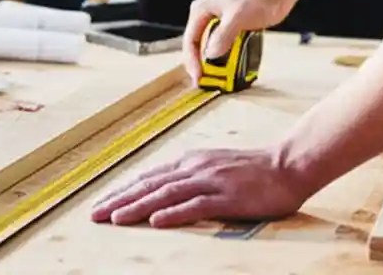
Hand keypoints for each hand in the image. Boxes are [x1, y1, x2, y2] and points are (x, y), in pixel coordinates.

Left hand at [89, 147, 310, 227]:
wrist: (287, 165)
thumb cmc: (253, 171)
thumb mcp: (215, 168)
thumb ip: (191, 178)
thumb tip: (164, 194)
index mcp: (190, 162)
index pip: (149, 177)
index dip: (123, 191)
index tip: (102, 203)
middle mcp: (195, 168)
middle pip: (150, 185)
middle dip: (120, 200)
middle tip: (95, 214)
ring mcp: (210, 181)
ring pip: (166, 194)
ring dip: (138, 206)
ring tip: (115, 218)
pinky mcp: (227, 196)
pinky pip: (196, 205)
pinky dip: (174, 213)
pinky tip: (156, 221)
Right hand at [183, 0, 293, 84]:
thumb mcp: (237, 17)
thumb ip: (223, 36)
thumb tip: (210, 56)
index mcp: (201, 11)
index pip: (190, 40)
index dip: (192, 60)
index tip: (198, 77)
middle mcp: (207, 18)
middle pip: (198, 47)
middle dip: (202, 64)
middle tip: (206, 83)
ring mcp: (220, 25)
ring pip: (211, 49)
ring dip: (215, 64)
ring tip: (218, 80)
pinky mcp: (232, 31)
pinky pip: (225, 49)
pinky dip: (227, 60)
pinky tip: (231, 70)